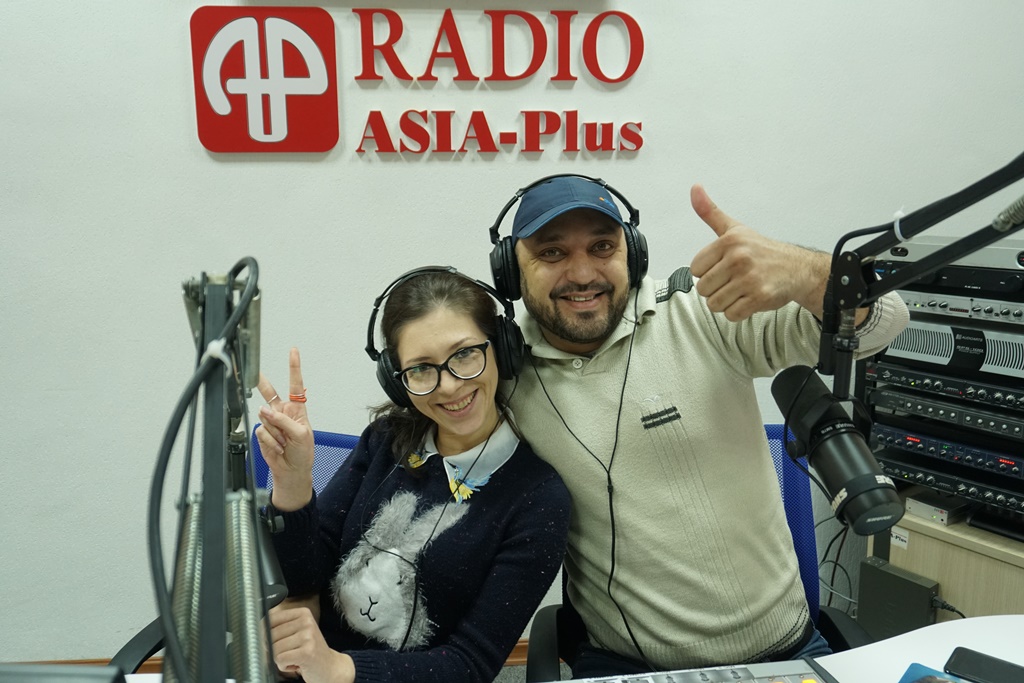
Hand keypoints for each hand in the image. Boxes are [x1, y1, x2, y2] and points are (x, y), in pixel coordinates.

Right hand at [256, 347, 314, 510]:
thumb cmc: (302, 452)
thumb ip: (284, 421)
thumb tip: (265, 410)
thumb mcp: (301, 434)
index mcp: (297, 409)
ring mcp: (271, 422)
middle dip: (260, 381)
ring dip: (276, 432)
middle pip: (269, 393)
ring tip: (284, 442)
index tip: (293, 351)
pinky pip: (262, 430)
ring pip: (265, 417)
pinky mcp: (263, 432)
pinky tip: (278, 446)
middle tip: (252, 369)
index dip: (294, 367)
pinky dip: (271, 440)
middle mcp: (282, 412)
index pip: (295, 384)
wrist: (292, 470)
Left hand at [270, 605, 354, 682]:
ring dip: (280, 659)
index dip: (265, 634)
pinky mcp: (307, 652)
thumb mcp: (298, 633)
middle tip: (290, 652)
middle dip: (275, 649)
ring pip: (274, 649)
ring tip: (295, 658)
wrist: (330, 668)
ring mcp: (308, 636)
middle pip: (271, 635)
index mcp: (303, 613)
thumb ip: (279, 628)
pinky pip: (280, 660)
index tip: (273, 641)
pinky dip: (285, 666)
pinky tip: (296, 665)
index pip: (271, 619)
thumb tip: (256, 632)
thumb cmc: (310, 651)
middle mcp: (306, 622)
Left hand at [689, 184, 829, 320]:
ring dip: (726, 302)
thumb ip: (710, 212)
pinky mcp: (759, 297)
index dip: (708, 272)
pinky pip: (731, 315)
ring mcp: (749, 278)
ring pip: (714, 304)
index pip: (695, 269)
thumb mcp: (734, 229)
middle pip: (703, 289)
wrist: (797, 268)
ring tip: (741, 290)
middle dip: (716, 289)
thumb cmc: (761, 250)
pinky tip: (749, 299)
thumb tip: (694, 188)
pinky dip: (738, 312)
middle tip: (734, 281)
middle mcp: (738, 258)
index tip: (723, 267)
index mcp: (729, 241)